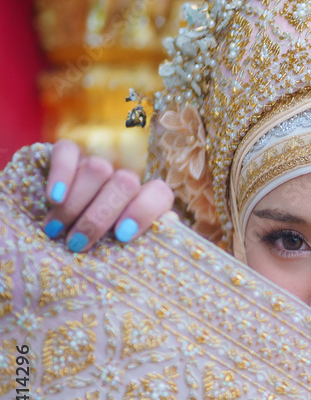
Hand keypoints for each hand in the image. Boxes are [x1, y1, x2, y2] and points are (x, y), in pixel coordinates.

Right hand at [42, 139, 175, 251]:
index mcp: (146, 198)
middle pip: (125, 182)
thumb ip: (148, 237)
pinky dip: (61, 174)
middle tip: (77, 243)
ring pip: (97, 169)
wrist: (63, 230)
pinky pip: (67, 152)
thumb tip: (169, 222)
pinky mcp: (69, 153)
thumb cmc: (101, 246)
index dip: (143, 212)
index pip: (159, 193)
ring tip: (56, 230)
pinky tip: (53, 198)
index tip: (121, 235)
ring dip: (75, 203)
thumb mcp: (124, 247)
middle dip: (99, 216)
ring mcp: (97, 163)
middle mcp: (124, 178)